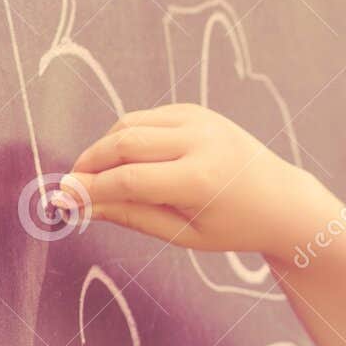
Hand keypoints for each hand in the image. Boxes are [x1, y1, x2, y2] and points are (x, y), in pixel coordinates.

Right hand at [61, 103, 320, 254]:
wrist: (281, 200)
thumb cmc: (233, 227)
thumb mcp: (184, 234)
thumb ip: (132, 216)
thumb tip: (82, 204)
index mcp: (200, 180)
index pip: (129, 179)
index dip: (91, 189)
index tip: (64, 200)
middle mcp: (200, 141)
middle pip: (124, 143)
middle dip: (90, 162)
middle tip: (71, 186)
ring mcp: (200, 120)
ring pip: (130, 124)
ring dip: (104, 147)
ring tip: (95, 176)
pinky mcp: (196, 111)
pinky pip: (146, 118)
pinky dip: (125, 136)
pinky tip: (122, 161)